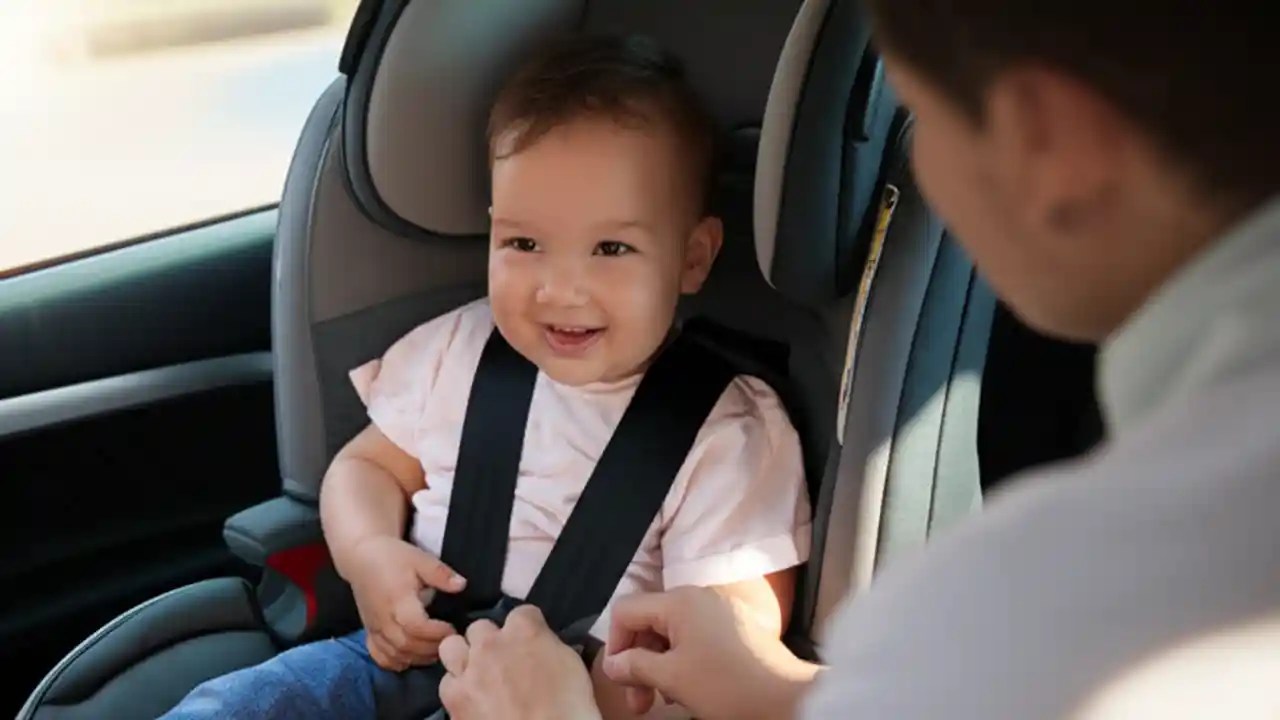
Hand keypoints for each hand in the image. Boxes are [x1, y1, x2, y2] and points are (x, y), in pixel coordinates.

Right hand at [344, 535, 465, 670]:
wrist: (362, 557)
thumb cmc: (393, 557)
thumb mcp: (420, 559)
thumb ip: (441, 574)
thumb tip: (461, 585)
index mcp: (398, 600)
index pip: (417, 627)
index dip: (437, 633)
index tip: (452, 629)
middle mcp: (384, 619)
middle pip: (407, 645)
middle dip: (431, 648)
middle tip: (449, 642)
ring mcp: (374, 628)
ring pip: (395, 654)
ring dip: (418, 657)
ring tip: (435, 650)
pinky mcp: (369, 632)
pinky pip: (380, 656)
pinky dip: (396, 661)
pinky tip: (411, 658)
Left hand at [438, 605, 601, 719]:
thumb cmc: (568, 705)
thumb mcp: (570, 664)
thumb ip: (548, 646)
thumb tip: (541, 646)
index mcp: (525, 630)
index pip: (522, 612)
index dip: (528, 628)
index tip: (532, 642)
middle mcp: (492, 643)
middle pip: (481, 627)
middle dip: (490, 640)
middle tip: (502, 659)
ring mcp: (469, 669)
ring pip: (451, 646)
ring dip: (463, 656)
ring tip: (475, 672)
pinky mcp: (454, 697)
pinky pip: (446, 682)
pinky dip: (457, 688)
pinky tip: (470, 699)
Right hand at [603, 586, 818, 719]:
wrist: (787, 697)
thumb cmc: (729, 685)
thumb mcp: (672, 678)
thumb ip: (635, 666)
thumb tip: (613, 664)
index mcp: (679, 601)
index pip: (626, 611)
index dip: (614, 645)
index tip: (619, 678)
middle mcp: (698, 598)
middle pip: (648, 623)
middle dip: (637, 662)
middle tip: (638, 702)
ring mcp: (718, 612)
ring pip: (671, 634)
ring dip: (659, 666)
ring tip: (663, 700)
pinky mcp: (734, 629)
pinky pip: (695, 639)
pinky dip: (682, 662)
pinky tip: (686, 689)